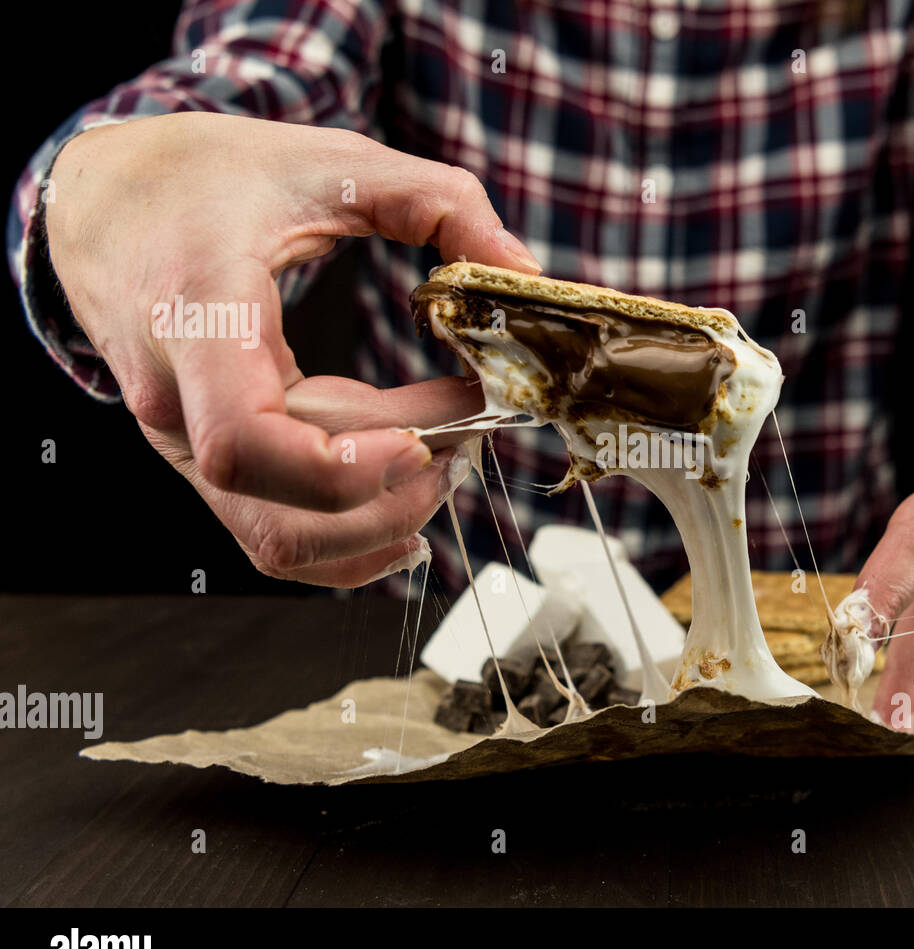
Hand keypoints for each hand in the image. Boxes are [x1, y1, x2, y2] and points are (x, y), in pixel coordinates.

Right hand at [45, 112, 540, 585]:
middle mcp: (177, 402)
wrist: (110, 202)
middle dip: (403, 483)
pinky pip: (271, 535)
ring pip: (282, 538)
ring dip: (384, 516)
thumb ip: (439, 201)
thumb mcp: (330, 159)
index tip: (424, 440)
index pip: (245, 443)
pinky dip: (347, 542)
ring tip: (451, 452)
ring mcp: (185, 445)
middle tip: (475, 423)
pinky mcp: (206, 461)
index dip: (343, 470)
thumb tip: (521, 269)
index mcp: (198, 318)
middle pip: (288, 506)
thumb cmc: (208, 179)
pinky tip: (409, 513)